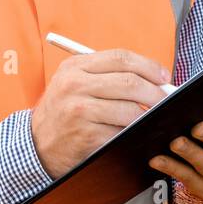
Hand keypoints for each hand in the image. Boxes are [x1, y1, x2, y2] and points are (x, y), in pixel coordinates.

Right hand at [31, 48, 170, 179]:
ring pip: (130, 110)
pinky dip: (133, 134)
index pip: (120, 58)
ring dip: (146, 116)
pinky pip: (122, 132)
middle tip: (165, 99)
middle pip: (129, 82)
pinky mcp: (86, 136)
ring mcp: (80, 111)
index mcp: (74, 67)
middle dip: (155, 92)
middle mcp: (74, 86)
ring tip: (150, 118)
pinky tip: (132, 133)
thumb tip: (153, 78)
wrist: (37, 145)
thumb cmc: (63, 112)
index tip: (164, 76)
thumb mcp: (74, 83)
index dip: (148, 66)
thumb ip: (107, 75)